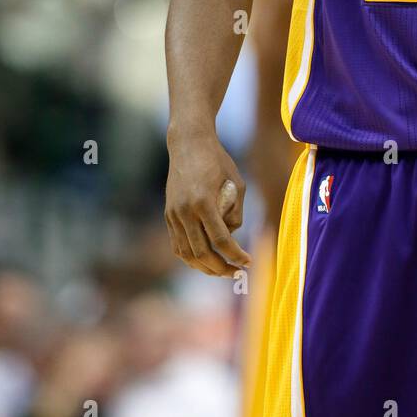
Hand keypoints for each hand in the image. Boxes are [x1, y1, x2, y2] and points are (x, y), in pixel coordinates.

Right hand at [165, 130, 251, 276]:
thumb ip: (236, 212)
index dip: (235, 255)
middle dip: (221, 268)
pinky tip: (205, 261)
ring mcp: (173, 214)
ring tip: (222, 271)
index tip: (248, 261)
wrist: (188, 144)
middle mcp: (185, 211)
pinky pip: (177, 245)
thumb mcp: (237, 183)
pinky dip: (190, 258)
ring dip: (205, 268)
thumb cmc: (218, 161)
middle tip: (237, 273)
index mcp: (203, 202)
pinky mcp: (168, 215)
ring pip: (187, 254)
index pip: (221, 240)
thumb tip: (232, 236)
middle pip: (202, 253)